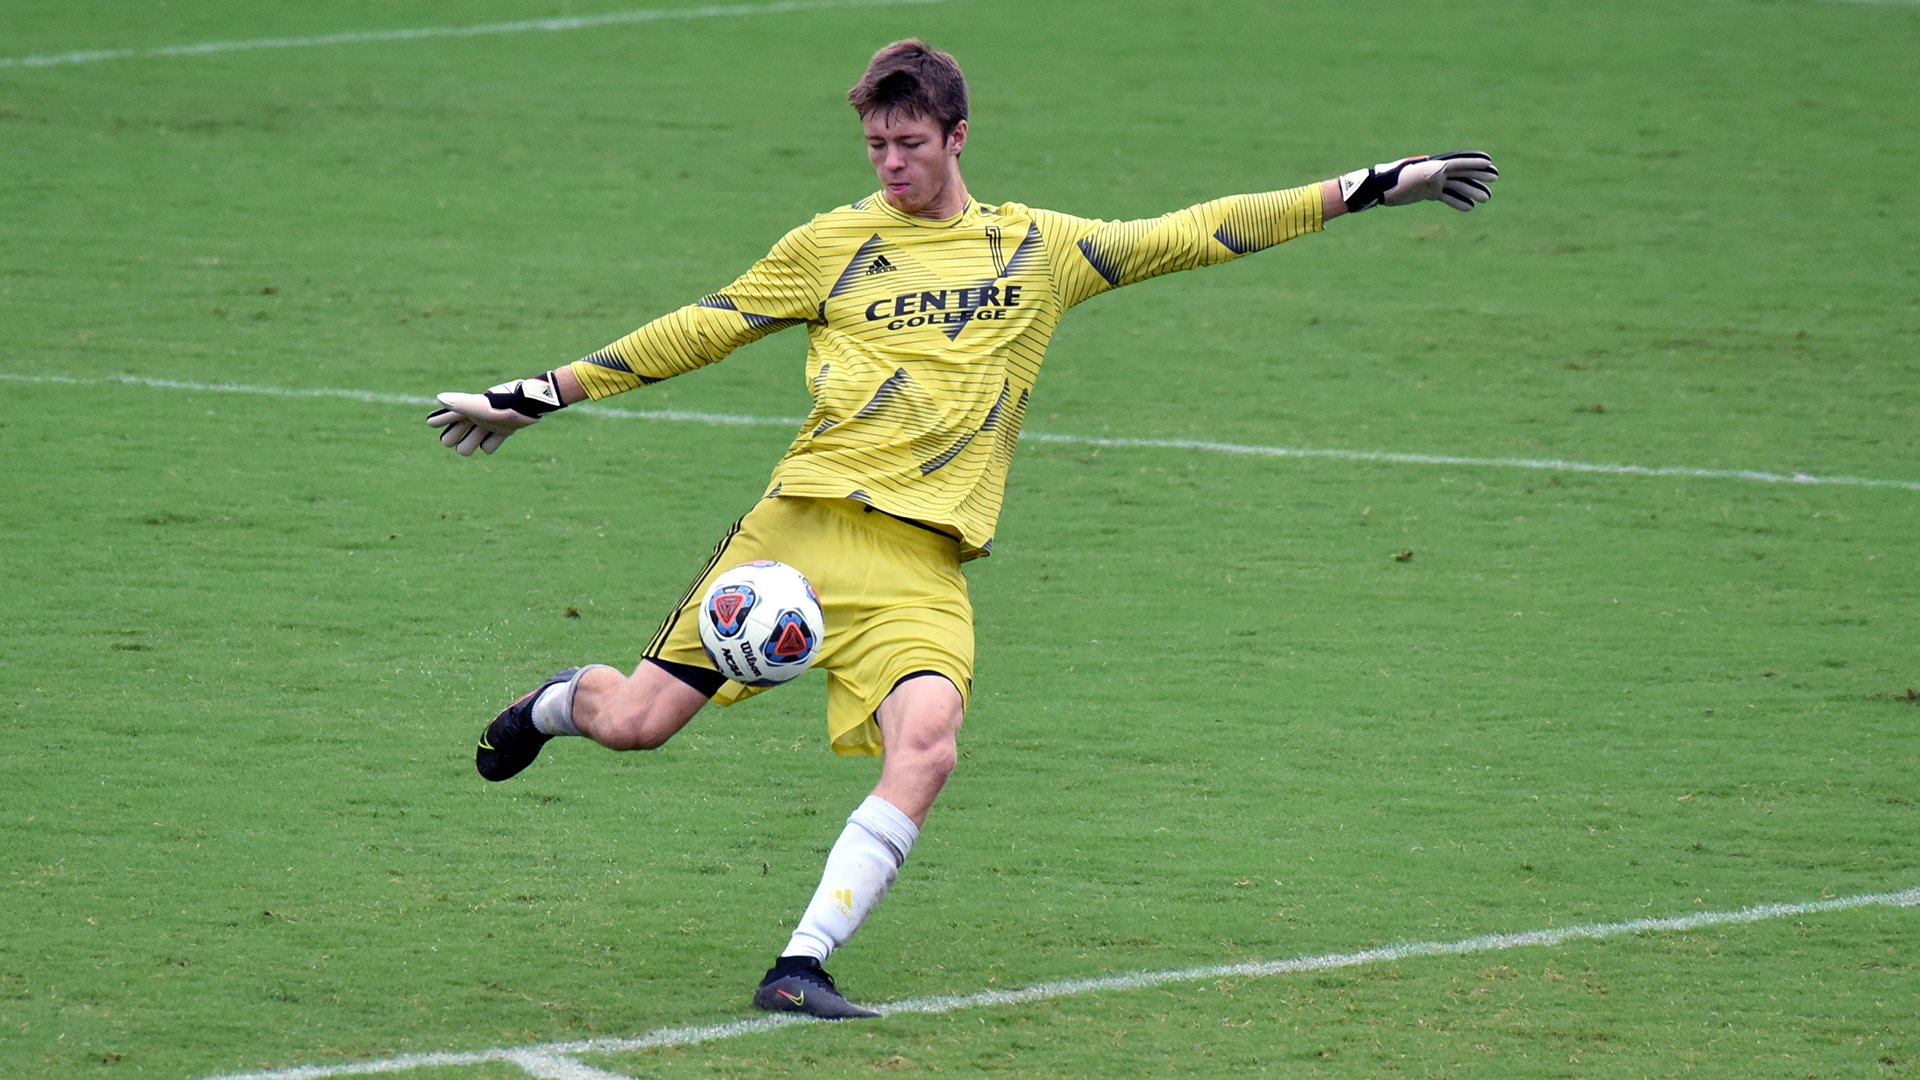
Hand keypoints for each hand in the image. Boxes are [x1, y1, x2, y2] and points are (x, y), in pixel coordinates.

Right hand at [426, 373, 564, 455]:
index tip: (431, 422)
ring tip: (477, 436)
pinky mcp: (503, 431)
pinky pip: (489, 445)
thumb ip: (459, 404)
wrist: (527, 405)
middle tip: (457, 434)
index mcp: (467, 409)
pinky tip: (494, 438)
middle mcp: (475, 416)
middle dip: (454, 436)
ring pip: (470, 442)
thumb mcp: (478, 406)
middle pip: (453, 435)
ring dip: (471, 443)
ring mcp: (489, 424)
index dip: (439, 420)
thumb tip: (440, 397)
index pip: (445, 416)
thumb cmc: (501, 405)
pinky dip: (490, 445)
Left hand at [1339, 151, 1497, 212]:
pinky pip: (1447, 196)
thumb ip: (1429, 171)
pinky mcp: (1428, 192)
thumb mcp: (1413, 175)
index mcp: (1434, 164)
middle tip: (1495, 178)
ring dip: (1471, 190)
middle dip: (1478, 175)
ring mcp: (1433, 182)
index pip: (1458, 162)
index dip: (1474, 162)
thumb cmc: (1396, 180)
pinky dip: (1458, 201)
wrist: (1380, 189)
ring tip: (1487, 198)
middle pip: (1461, 172)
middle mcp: (1436, 171)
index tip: (1490, 163)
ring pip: (1457, 186)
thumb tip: (1443, 168)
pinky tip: (1470, 207)